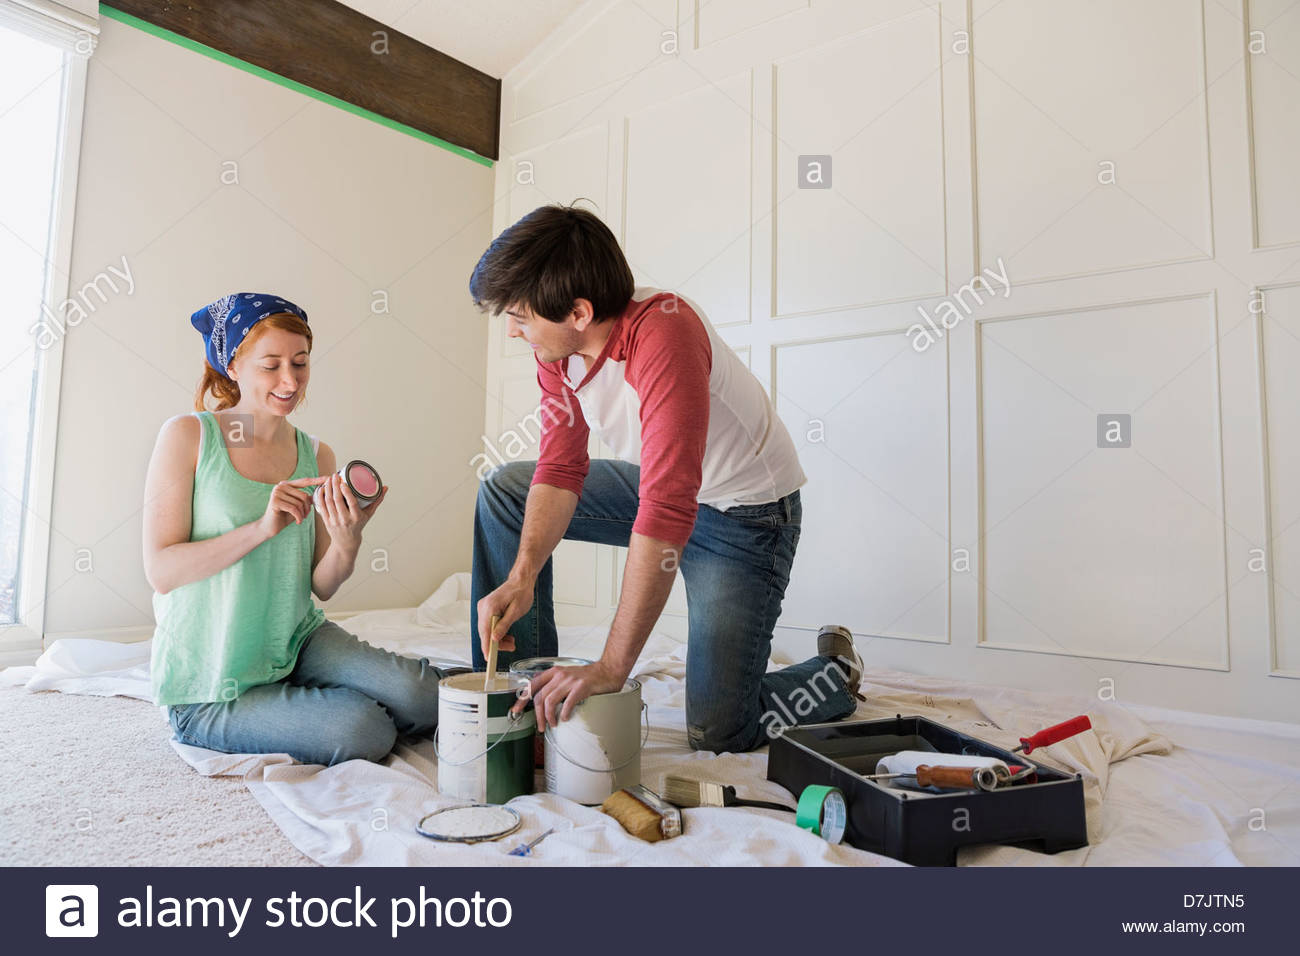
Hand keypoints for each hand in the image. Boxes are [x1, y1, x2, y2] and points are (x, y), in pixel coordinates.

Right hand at [258, 476, 329, 539]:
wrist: (270, 527)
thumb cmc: (285, 516)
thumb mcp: (298, 505)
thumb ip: (306, 498)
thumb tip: (322, 492)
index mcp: (286, 484)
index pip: (305, 481)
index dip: (317, 480)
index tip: (328, 478)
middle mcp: (280, 486)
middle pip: (304, 495)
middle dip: (308, 507)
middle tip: (306, 515)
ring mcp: (276, 493)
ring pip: (299, 503)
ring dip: (303, 513)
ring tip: (301, 518)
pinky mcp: (275, 501)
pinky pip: (294, 509)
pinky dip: (298, 516)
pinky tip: (298, 522)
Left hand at [314, 472, 386, 549]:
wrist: (346, 541)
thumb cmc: (358, 526)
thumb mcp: (369, 514)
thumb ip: (376, 500)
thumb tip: (385, 488)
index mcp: (356, 517)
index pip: (351, 503)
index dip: (346, 492)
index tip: (343, 483)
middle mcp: (345, 519)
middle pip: (337, 500)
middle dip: (335, 485)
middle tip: (335, 476)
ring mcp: (334, 520)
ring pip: (328, 502)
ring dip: (327, 489)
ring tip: (329, 480)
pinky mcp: (326, 521)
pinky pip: (322, 507)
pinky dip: (320, 496)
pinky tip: (322, 489)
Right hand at [476, 576, 534, 657]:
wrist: (521, 581)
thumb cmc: (521, 594)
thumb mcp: (516, 612)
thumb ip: (504, 625)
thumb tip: (494, 639)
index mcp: (489, 607)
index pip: (485, 631)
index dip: (486, 646)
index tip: (488, 658)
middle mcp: (483, 607)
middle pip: (484, 632)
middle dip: (496, 643)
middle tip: (511, 647)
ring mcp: (483, 607)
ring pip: (486, 629)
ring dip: (497, 638)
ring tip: (511, 642)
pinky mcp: (486, 609)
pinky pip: (488, 624)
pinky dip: (496, 631)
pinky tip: (507, 636)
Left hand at [511, 660, 626, 731]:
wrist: (607, 671)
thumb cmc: (588, 676)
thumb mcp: (567, 676)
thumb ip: (555, 685)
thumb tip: (543, 701)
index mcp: (554, 672)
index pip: (532, 684)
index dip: (522, 698)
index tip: (516, 710)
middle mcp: (560, 675)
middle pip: (540, 697)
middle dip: (537, 715)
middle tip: (540, 726)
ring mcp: (570, 680)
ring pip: (550, 701)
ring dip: (549, 717)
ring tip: (553, 724)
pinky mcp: (581, 687)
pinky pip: (567, 703)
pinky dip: (564, 714)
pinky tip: (565, 718)